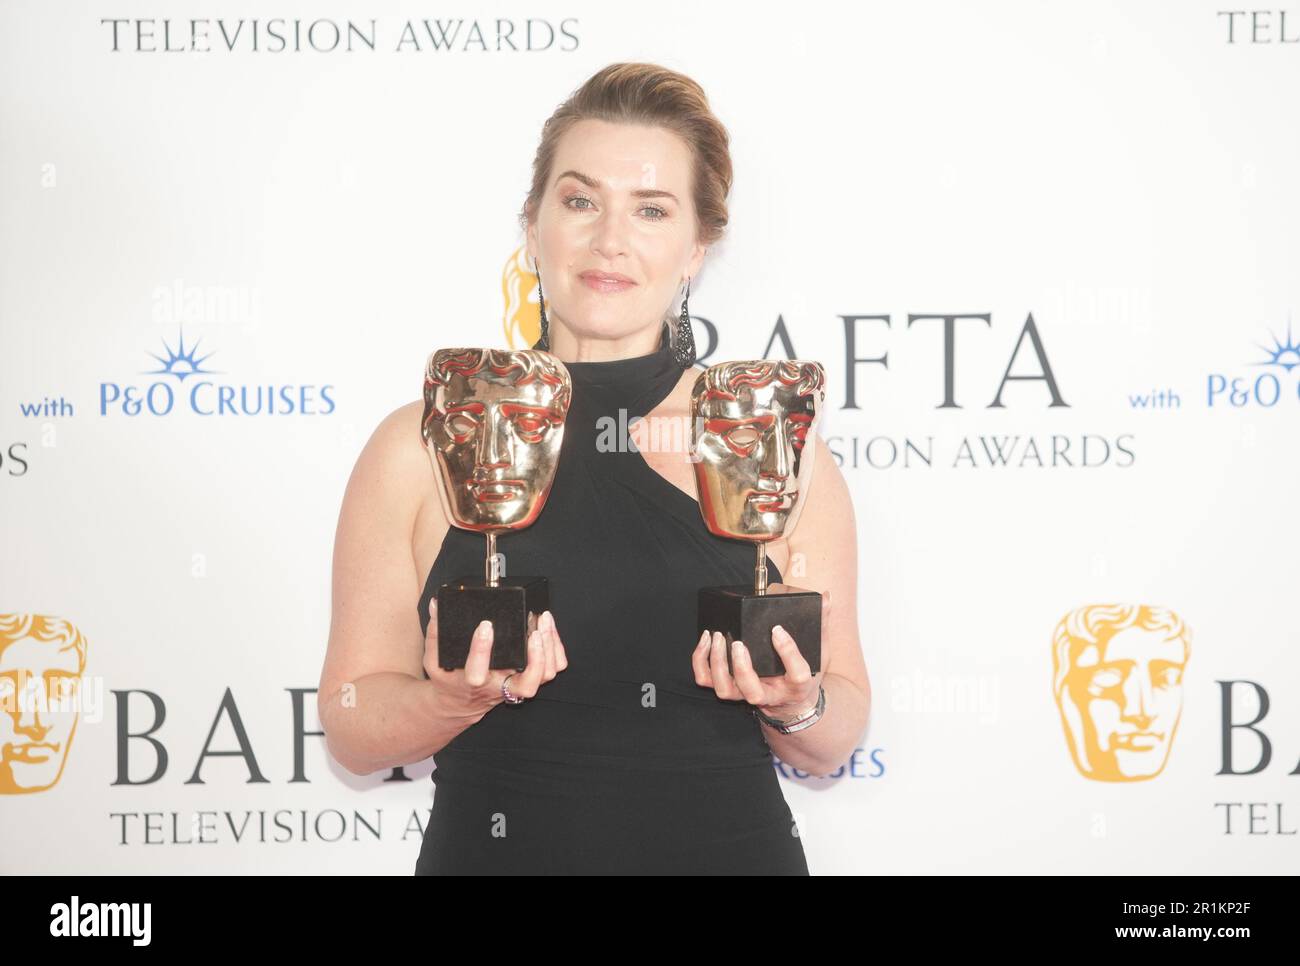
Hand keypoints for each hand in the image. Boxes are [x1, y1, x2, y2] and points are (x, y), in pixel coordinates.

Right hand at [423, 600, 568, 717]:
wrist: (460, 703)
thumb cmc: (449, 679)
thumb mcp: (434, 660)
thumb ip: (436, 631)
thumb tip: (437, 605)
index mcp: (473, 683)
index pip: (477, 673)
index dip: (482, 650)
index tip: (485, 626)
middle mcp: (499, 687)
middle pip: (526, 685)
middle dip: (535, 658)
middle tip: (534, 631)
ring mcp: (516, 685)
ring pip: (543, 676)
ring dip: (549, 649)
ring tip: (543, 621)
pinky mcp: (528, 680)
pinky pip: (551, 669)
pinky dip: (555, 650)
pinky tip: (549, 630)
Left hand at [692, 592, 829, 720]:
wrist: (791, 703)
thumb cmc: (803, 674)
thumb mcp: (820, 653)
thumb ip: (821, 624)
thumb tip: (826, 597)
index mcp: (797, 685)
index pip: (798, 673)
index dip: (788, 652)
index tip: (778, 630)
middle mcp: (771, 694)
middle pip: (752, 691)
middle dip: (742, 668)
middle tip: (737, 642)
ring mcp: (747, 693)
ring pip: (726, 690)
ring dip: (717, 665)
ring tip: (717, 636)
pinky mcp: (730, 688)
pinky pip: (707, 681)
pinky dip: (701, 662)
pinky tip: (705, 640)